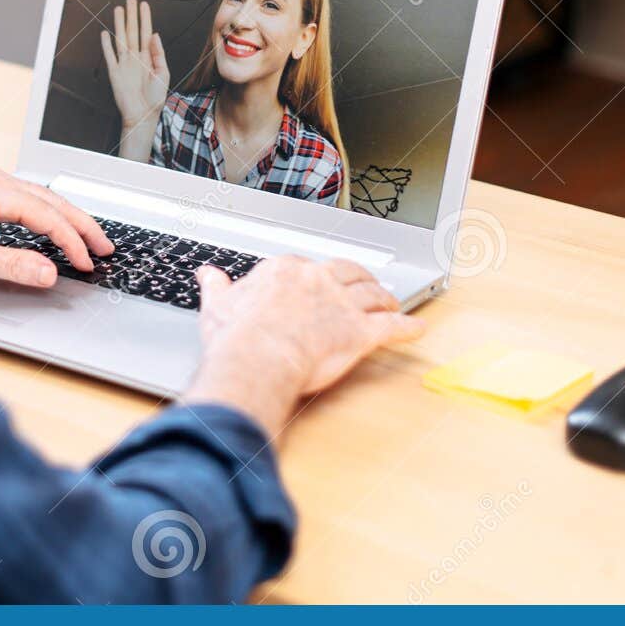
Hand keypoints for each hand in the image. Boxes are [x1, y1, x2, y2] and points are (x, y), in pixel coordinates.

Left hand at [0, 169, 112, 287]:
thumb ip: (13, 264)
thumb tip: (49, 272)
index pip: (49, 217)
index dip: (73, 243)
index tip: (88, 264)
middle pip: (52, 200)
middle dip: (82, 225)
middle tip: (105, 247)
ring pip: (40, 196)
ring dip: (66, 217)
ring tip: (88, 237)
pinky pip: (25, 197)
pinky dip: (46, 212)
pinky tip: (51, 224)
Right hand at [100, 0, 168, 160]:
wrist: (143, 115)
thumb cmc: (155, 98)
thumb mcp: (164, 74)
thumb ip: (158, 54)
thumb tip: (154, 34)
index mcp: (148, 57)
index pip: (146, 33)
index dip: (145, 18)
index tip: (144, 5)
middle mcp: (135, 58)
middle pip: (132, 31)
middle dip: (131, 15)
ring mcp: (124, 64)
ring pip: (120, 39)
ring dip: (118, 24)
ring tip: (118, 9)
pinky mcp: (114, 73)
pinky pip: (109, 55)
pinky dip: (106, 45)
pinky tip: (105, 33)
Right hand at [183, 256, 423, 434]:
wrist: (257, 359)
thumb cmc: (236, 337)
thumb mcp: (218, 306)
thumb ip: (216, 287)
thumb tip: (207, 274)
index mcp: (283, 272)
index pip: (306, 267)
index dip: (315, 276)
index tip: (317, 282)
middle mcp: (317, 280)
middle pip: (345, 272)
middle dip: (357, 278)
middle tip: (364, 284)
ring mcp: (341, 304)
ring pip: (371, 295)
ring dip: (384, 297)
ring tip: (390, 301)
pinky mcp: (360, 331)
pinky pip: (391, 326)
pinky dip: (407, 327)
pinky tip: (417, 328)